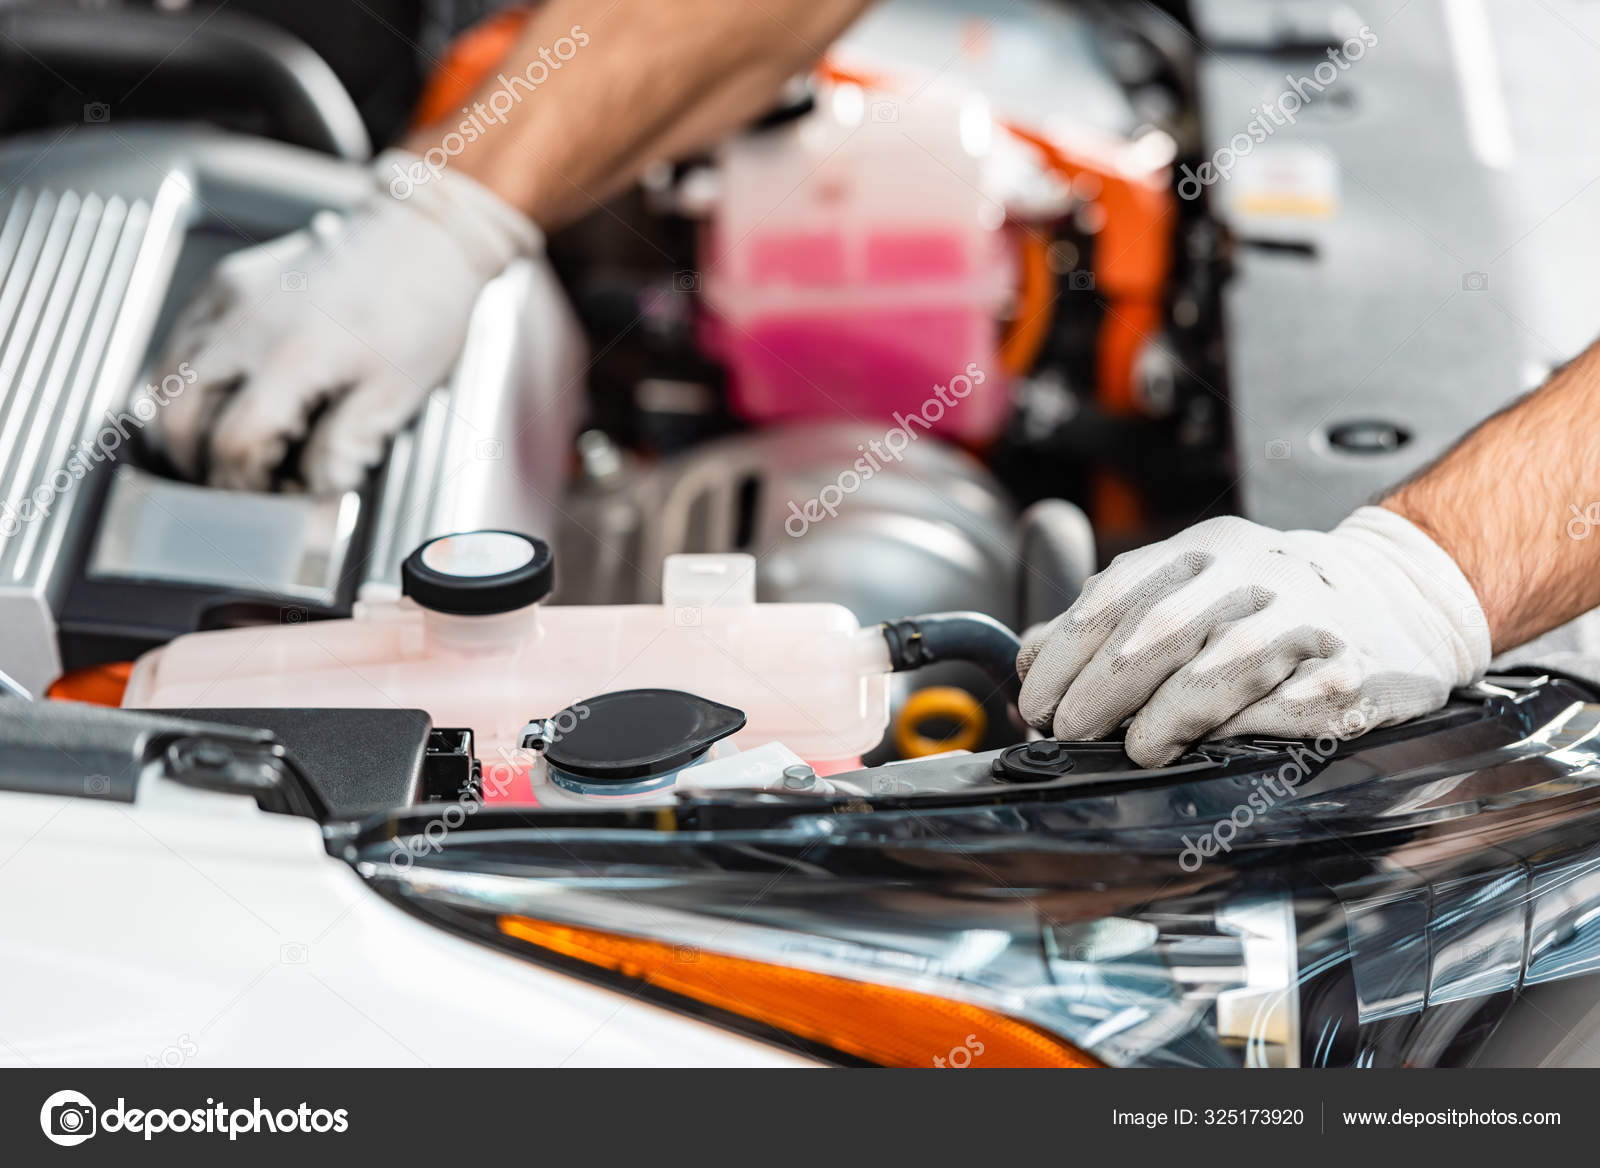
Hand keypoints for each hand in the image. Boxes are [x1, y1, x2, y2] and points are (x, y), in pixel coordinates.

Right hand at [156, 150, 540, 492]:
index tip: (264, 490)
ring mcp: (229, 298)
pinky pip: (181, 338)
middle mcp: (246, 325)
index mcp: (293, 358)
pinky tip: (222, 396)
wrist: (422, 239)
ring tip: (224, 441)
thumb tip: (308, 486)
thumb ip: (344, 447)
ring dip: (183, 420)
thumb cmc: (421, 314)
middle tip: (230, 477)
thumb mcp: (397, 396)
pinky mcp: (227, 281)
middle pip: (176, 413)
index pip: (231, 440)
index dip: (241, 479)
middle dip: (195, 458)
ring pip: (166, 375)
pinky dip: (186, 378)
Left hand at [1017, 507, 1490, 766]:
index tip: (1035, 699)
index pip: (1116, 594)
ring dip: (1165, 717)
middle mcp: (1256, 576)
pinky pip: (1284, 710)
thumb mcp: (1192, 587)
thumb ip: (1110, 617)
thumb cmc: (1275, 603)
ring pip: (1220, 669)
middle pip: (1158, 632)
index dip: (1064, 652)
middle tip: (1070, 730)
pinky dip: (1240, 733)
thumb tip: (1030, 655)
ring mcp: (1307, 623)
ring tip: (1139, 748)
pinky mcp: (1351, 674)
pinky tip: (1215, 748)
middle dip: (1100, 690)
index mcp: (1206, 552)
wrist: (1403, 597)